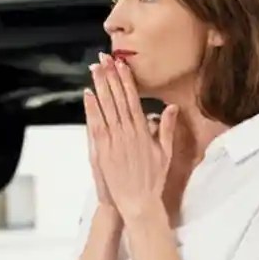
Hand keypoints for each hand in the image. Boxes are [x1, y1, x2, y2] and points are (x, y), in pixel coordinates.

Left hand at [84, 54, 176, 221]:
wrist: (138, 201)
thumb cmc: (152, 179)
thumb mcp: (165, 152)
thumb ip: (166, 128)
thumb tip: (170, 108)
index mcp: (143, 130)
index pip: (133, 98)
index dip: (126, 80)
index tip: (121, 64)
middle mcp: (129, 131)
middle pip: (118, 98)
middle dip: (111, 76)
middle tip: (104, 57)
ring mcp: (115, 139)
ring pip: (107, 107)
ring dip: (100, 86)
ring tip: (95, 68)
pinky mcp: (103, 149)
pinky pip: (96, 124)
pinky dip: (92, 108)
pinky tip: (88, 94)